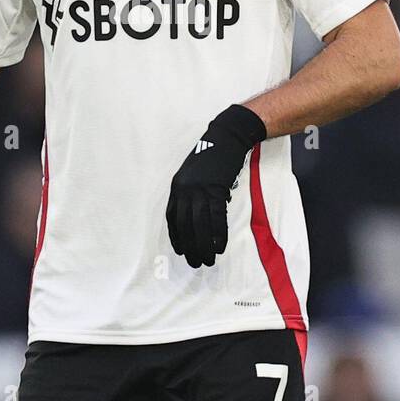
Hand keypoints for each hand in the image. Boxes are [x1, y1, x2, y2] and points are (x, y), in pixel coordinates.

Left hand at [166, 104, 265, 267]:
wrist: (226, 137)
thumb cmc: (212, 156)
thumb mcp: (194, 174)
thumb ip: (193, 193)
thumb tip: (199, 215)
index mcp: (177, 186)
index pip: (173, 217)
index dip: (176, 236)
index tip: (181, 250)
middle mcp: (185, 189)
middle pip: (185, 224)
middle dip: (191, 246)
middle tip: (196, 263)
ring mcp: (201, 189)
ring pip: (200, 224)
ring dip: (204, 245)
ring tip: (208, 260)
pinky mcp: (217, 189)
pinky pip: (217, 218)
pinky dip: (218, 234)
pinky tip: (220, 246)